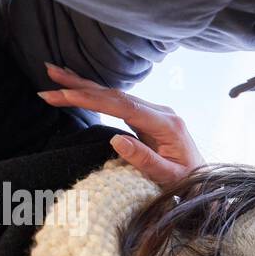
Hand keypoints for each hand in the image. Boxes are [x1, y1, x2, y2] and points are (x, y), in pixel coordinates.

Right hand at [38, 63, 204, 186]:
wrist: (205, 181)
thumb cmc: (189, 182)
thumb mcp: (170, 177)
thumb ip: (145, 160)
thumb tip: (116, 139)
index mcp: (166, 124)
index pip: (123, 106)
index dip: (92, 99)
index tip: (64, 95)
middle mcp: (161, 112)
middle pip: (115, 95)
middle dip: (80, 87)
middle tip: (49, 80)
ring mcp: (155, 112)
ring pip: (114, 95)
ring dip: (83, 85)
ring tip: (54, 73)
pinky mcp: (148, 117)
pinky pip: (118, 102)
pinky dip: (96, 94)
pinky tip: (79, 86)